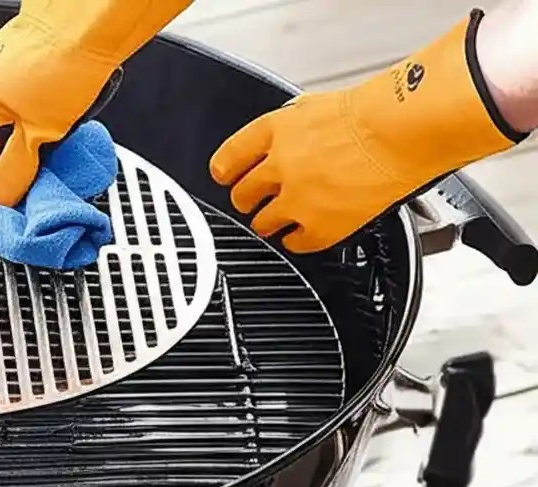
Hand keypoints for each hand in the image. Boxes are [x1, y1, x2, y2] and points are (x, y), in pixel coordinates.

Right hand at [0, 0, 193, 206]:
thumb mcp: (38, 136)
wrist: (91, 21)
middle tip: (46, 149)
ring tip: (58, 121)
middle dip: (18, 145)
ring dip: (31, 122)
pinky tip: (62, 100)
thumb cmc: (64, 66)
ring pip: (9, 110)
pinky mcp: (18, 49)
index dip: (0, 170)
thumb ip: (14, 171)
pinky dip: (40, 100)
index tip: (22, 178)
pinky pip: (22, 89)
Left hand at [210, 10, 526, 253]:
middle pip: (241, 195)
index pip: (227, 158)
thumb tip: (286, 135)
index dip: (223, 171)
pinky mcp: (319, 226)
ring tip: (280, 218)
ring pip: (262, 224)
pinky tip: (305, 232)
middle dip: (246, 199)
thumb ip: (292, 126)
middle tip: (254, 201)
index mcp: (274, 132)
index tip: (223, 176)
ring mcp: (296, 199)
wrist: (403, 130)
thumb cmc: (376, 112)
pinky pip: (295, 243)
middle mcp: (278, 166)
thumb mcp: (317, 105)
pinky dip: (298, 240)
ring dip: (269, 222)